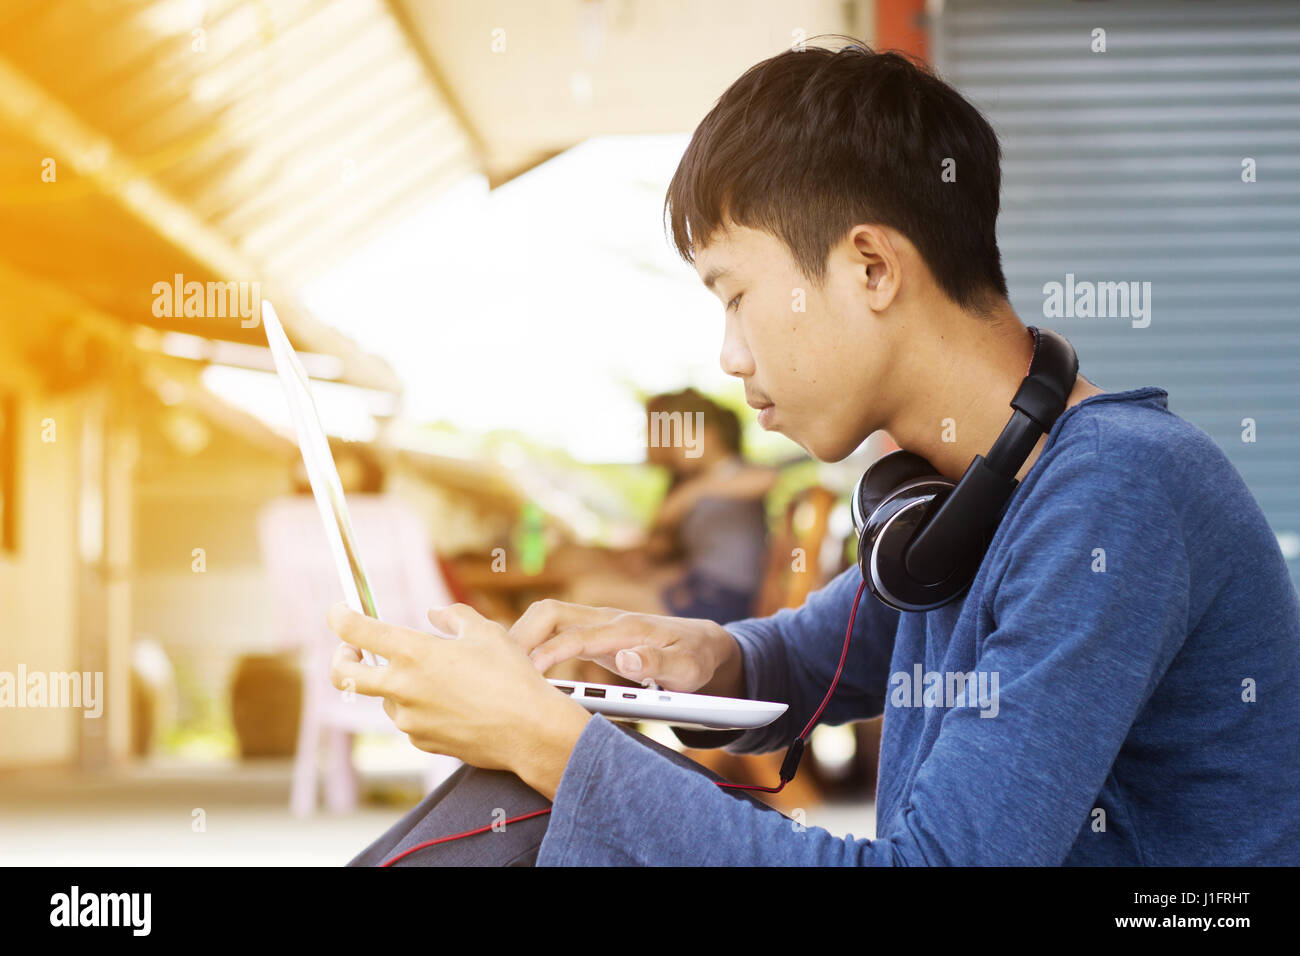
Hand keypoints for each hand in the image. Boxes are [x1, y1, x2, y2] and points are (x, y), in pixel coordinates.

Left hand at [326, 603, 590, 795]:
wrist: (529, 729)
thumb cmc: (512, 676)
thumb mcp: (486, 632)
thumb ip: (454, 616)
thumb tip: (435, 613)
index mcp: (414, 652)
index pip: (356, 630)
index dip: (339, 616)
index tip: (339, 611)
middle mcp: (403, 687)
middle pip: (344, 673)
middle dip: (341, 657)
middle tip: (353, 650)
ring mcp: (409, 718)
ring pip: (385, 696)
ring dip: (397, 684)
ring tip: (438, 677)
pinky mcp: (421, 740)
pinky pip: (410, 718)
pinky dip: (419, 707)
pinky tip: (452, 702)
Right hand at [509, 599, 743, 697]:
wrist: (702, 643)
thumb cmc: (694, 658)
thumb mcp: (687, 668)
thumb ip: (658, 663)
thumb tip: (625, 657)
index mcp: (627, 628)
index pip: (578, 635)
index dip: (550, 653)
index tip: (527, 672)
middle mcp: (605, 619)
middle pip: (550, 613)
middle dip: (521, 636)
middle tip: (500, 672)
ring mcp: (595, 624)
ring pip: (545, 618)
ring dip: (520, 638)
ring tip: (501, 671)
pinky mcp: (589, 633)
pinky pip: (551, 630)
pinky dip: (529, 643)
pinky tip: (517, 669)